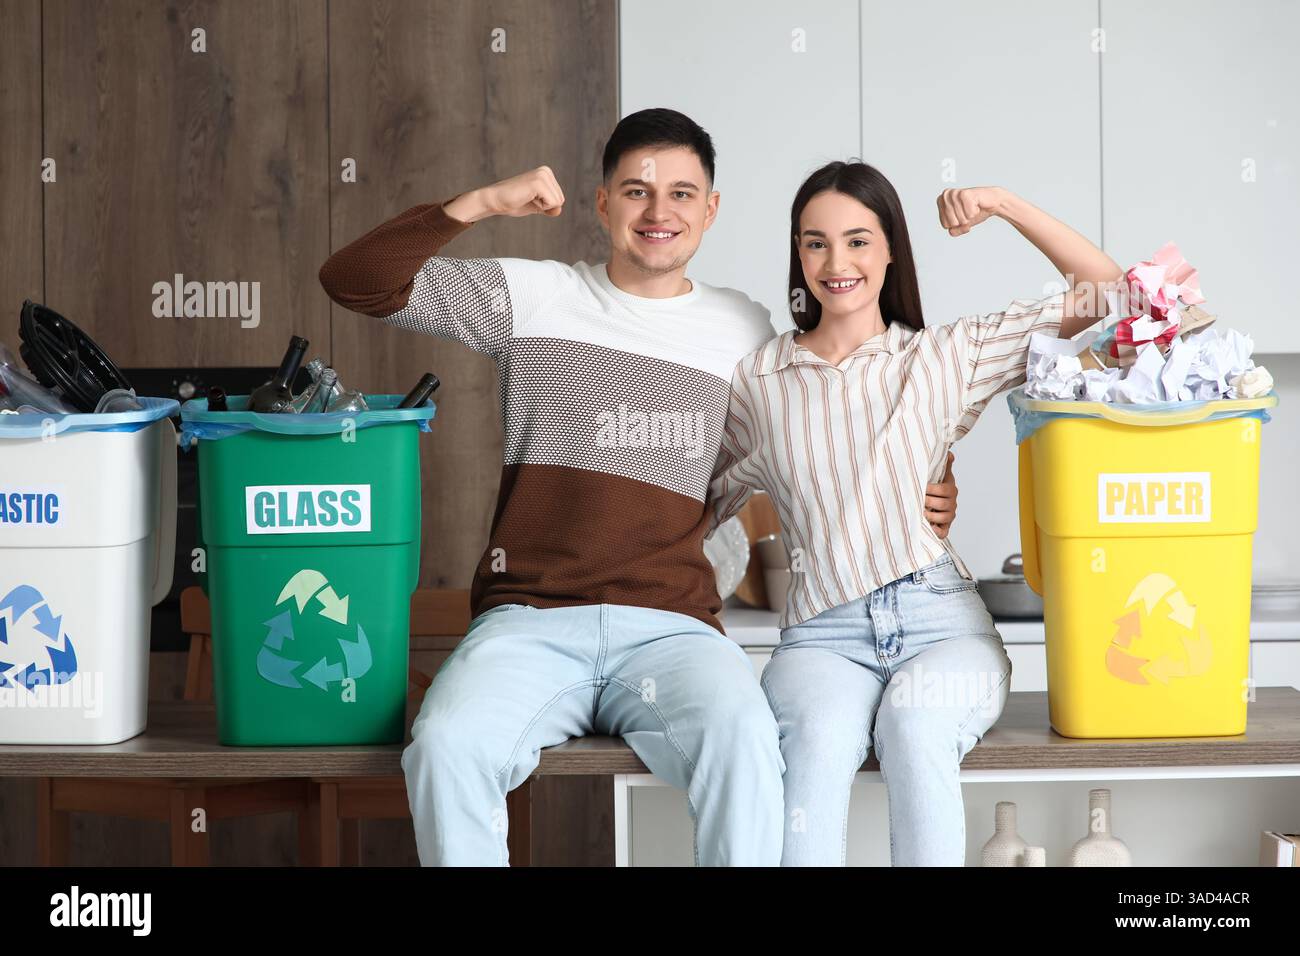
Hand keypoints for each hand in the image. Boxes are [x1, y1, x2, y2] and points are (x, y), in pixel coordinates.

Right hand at [445, 166, 565, 221]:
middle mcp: (545, 171)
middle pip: (560, 200)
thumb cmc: (513, 203)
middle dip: (545, 206)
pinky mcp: (538, 182)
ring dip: (541, 206)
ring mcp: (542, 175)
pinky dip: (540, 207)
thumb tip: (559, 210)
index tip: (529, 199)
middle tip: (526, 199)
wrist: (495, 200)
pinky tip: (526, 198)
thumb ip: (550, 207)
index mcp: (546, 173)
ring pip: (557, 202)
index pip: (560, 199)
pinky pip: (552, 204)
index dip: (545, 206)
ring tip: (526, 198)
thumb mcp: (537, 205)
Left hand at [925, 451, 956, 538]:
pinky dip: (935, 531)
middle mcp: (952, 503)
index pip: (944, 489)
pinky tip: (927, 527)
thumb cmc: (935, 486)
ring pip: (943, 518)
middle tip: (917, 500)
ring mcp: (949, 516)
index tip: (921, 487)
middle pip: (943, 504)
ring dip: (930, 516)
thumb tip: (950, 453)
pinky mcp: (945, 527)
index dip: (932, 489)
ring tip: (919, 512)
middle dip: (928, 502)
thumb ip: (944, 464)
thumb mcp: (940, 474)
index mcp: (951, 489)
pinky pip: (943, 532)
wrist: (934, 503)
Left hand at [937, 187, 1005, 236]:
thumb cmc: (975, 211)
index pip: (945, 225)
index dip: (957, 224)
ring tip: (973, 207)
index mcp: (940, 201)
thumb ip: (954, 231)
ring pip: (960, 219)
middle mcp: (945, 194)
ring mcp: (954, 193)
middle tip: (969, 211)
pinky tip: (977, 204)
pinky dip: (975, 212)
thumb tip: (953, 228)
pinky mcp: (965, 193)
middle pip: (952, 223)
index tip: (963, 214)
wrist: (991, 202)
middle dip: (964, 221)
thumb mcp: (961, 225)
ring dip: (970, 216)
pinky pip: (968, 214)